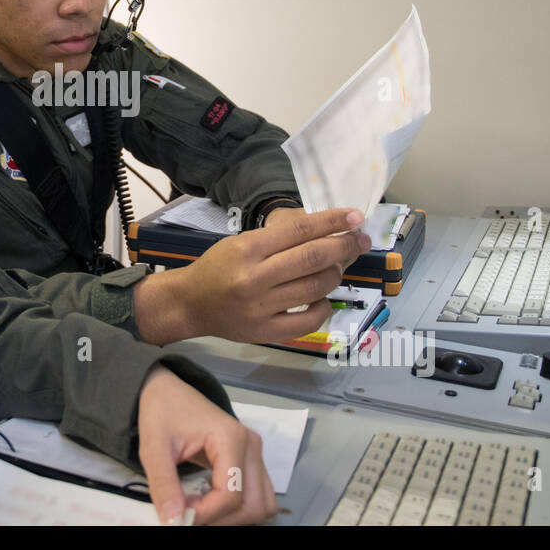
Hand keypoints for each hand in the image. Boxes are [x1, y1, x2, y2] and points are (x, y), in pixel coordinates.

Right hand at [133, 208, 369, 343]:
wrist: (189, 303)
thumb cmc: (217, 267)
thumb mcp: (240, 243)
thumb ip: (278, 240)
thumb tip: (325, 233)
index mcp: (247, 249)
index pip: (299, 230)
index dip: (332, 222)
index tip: (355, 217)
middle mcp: (255, 278)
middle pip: (313, 258)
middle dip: (344, 246)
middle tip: (360, 240)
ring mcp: (261, 308)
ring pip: (315, 287)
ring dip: (335, 274)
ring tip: (338, 266)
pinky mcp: (266, 332)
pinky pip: (308, 320)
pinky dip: (323, 306)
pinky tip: (323, 297)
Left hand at [137, 365, 275, 524]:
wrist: (167, 390)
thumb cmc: (162, 412)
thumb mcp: (153, 448)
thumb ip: (163, 485)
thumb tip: (173, 522)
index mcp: (230, 438)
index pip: (231, 494)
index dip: (207, 514)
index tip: (180, 516)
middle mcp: (251, 446)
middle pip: (253, 505)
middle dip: (222, 519)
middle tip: (189, 515)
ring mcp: (255, 453)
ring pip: (262, 504)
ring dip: (234, 517)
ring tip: (201, 511)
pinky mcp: (251, 460)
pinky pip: (257, 495)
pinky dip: (238, 508)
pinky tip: (209, 503)